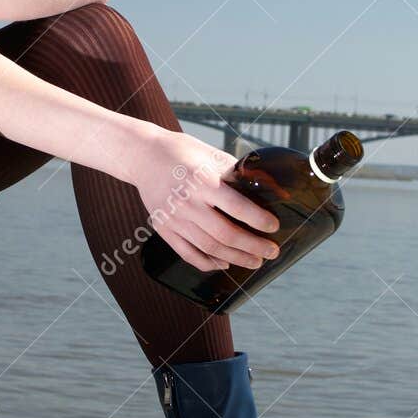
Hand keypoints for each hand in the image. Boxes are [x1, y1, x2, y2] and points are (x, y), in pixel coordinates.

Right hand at [129, 128, 281, 272]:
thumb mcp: (211, 155)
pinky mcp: (164, 228)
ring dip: (236, 258)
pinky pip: (188, 253)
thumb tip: (266, 188)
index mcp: (203, 181)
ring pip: (209, 248)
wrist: (143, 156)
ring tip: (255, 262)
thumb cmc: (182, 153)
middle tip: (271, 251)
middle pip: (225, 234)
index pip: (237, 207)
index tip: (274, 227)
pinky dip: (207, 263)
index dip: (259, 220)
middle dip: (253, 246)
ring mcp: (174, 218)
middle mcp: (188, 202)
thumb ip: (235, 174)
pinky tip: (224, 264)